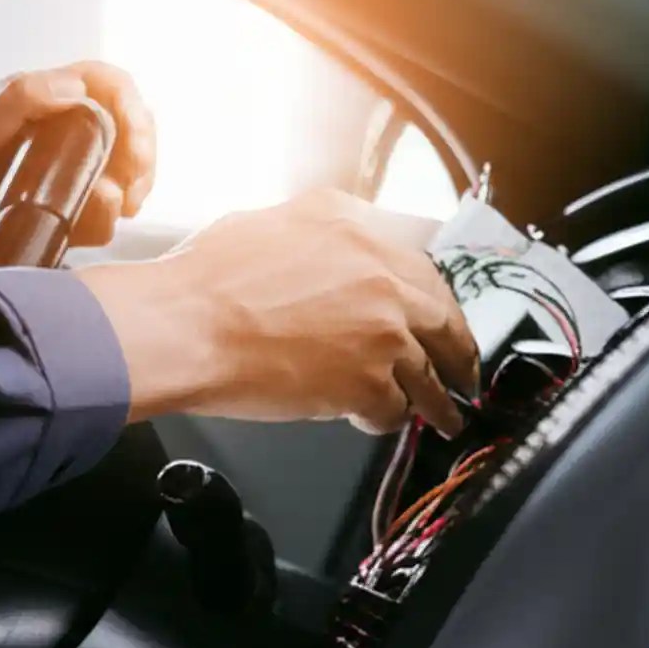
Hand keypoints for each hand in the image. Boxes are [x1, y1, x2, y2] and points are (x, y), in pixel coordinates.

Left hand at [0, 62, 156, 247]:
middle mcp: (56, 131)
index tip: (135, 149)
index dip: (133, 110)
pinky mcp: (55, 210)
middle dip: (142, 160)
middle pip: (127, 130)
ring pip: (120, 174)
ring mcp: (58, 172)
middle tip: (133, 195)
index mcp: (41, 101)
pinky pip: (99, 213)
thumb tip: (78, 90)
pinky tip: (89, 231)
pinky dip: (105, 222)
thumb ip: (19, 100)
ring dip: (127, 195)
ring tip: (110, 214)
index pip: (108, 85)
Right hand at [77, 189, 478, 436]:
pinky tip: (374, 422)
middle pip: (443, 317)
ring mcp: (382, 329)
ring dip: (437, 399)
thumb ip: (315, 237)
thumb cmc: (202, 281)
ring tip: (445, 417)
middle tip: (463, 369)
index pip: (420, 263)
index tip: (439, 315)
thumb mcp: (266, 225)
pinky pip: (394, 408)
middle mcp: (380, 273)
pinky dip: (385, 419)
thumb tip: (326, 256)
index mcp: (353, 225)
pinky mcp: (369, 381)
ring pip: (428, 372)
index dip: (433, 298)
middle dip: (457, 350)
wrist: (185, 326)